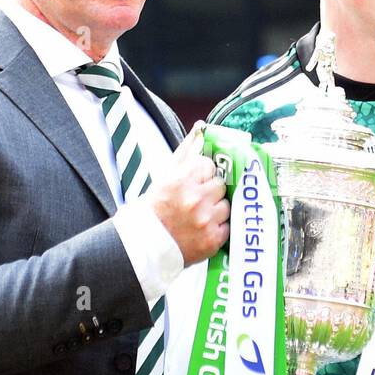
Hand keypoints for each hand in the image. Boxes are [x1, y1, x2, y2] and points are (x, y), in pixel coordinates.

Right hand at [147, 124, 230, 265]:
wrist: (146, 245)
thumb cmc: (155, 208)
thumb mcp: (166, 176)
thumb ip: (186, 151)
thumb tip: (201, 128)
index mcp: (182, 181)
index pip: (209, 165)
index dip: (203, 173)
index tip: (195, 181)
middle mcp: (195, 200)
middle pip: (220, 184)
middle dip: (211, 191)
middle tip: (198, 199)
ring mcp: (205, 221)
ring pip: (226, 205)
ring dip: (217, 209)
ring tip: (201, 215)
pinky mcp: (212, 240)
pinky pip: (227, 226)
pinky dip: (218, 228)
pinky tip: (204, 229)